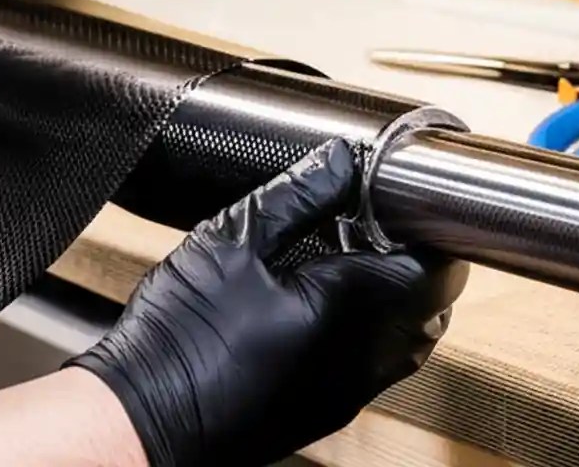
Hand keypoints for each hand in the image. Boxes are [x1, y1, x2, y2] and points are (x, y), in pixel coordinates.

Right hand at [67, 138, 468, 466]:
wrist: (146, 418)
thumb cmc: (179, 338)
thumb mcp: (232, 241)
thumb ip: (296, 194)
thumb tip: (339, 161)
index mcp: (348, 311)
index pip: (431, 269)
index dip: (428, 230)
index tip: (406, 205)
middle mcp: (361, 359)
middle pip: (432, 306)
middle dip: (418, 261)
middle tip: (382, 226)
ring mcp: (348, 392)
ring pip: (412, 341)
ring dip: (401, 299)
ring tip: (357, 262)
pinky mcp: (329, 410)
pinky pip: (380, 366)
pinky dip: (377, 331)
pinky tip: (331, 305)